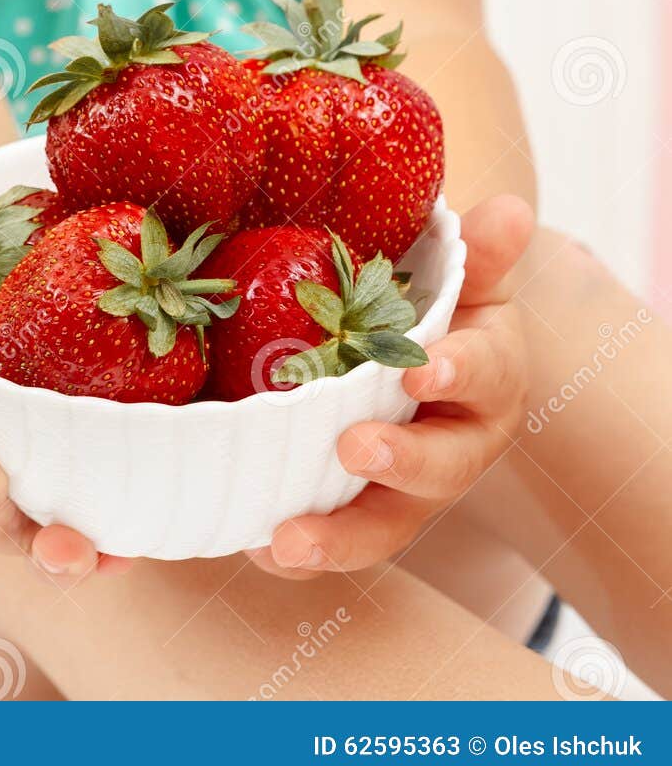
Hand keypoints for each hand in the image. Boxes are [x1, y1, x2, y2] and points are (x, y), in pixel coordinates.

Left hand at [246, 193, 532, 578]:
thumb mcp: (458, 271)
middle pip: (443, 469)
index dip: (458, 371)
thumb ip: (480, 249)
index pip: (486, 373)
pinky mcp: (363, 513)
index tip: (421, 368)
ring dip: (340, 536)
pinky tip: (253, 544)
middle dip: (401, 464)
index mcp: (489, 375)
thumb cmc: (431, 302)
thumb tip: (512, 211)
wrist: (405, 351)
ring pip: (386, 523)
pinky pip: (335, 540)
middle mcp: (460, 441)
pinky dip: (299, 554)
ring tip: (286, 539)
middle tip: (354, 449)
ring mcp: (411, 488)